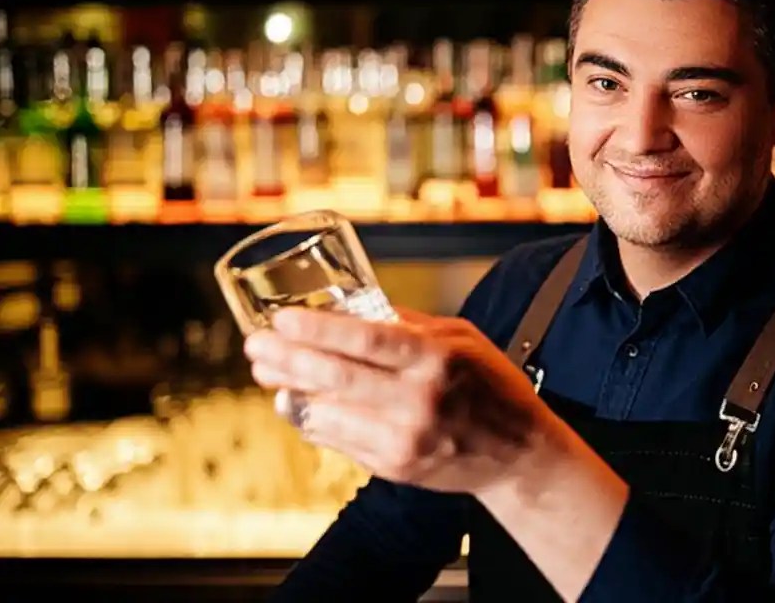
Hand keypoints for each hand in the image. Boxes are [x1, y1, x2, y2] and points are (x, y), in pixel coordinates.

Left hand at [244, 306, 554, 494]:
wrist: (519, 454)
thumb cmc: (491, 387)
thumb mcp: (462, 339)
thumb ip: (410, 325)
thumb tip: (353, 308)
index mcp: (436, 359)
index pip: (365, 340)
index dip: (316, 329)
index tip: (281, 320)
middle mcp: (418, 400)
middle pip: (336, 376)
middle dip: (287, 358)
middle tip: (255, 344)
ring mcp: (404, 438)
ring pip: (328, 412)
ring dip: (289, 390)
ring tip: (267, 370)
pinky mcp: (395, 466)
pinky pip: (338, 440)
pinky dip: (311, 419)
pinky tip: (295, 402)